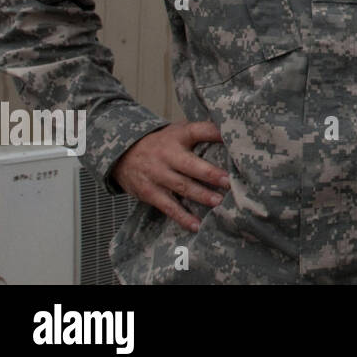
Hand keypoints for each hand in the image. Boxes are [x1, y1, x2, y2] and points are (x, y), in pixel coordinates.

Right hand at [110, 121, 229, 232]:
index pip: (197, 131)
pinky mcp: (150, 193)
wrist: (124, 154)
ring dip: (200, 195)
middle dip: (209, 174)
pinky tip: (196, 225)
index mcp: (178, 136)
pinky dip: (182, 217)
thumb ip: (203, 132)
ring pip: (181, 186)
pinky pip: (168, 206)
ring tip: (218, 202)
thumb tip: (232, 134)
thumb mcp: (179, 131)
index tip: (229, 138)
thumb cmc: (162, 143)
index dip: (213, 133)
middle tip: (228, 182)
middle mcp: (167, 155)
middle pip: (190, 165)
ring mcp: (157, 175)